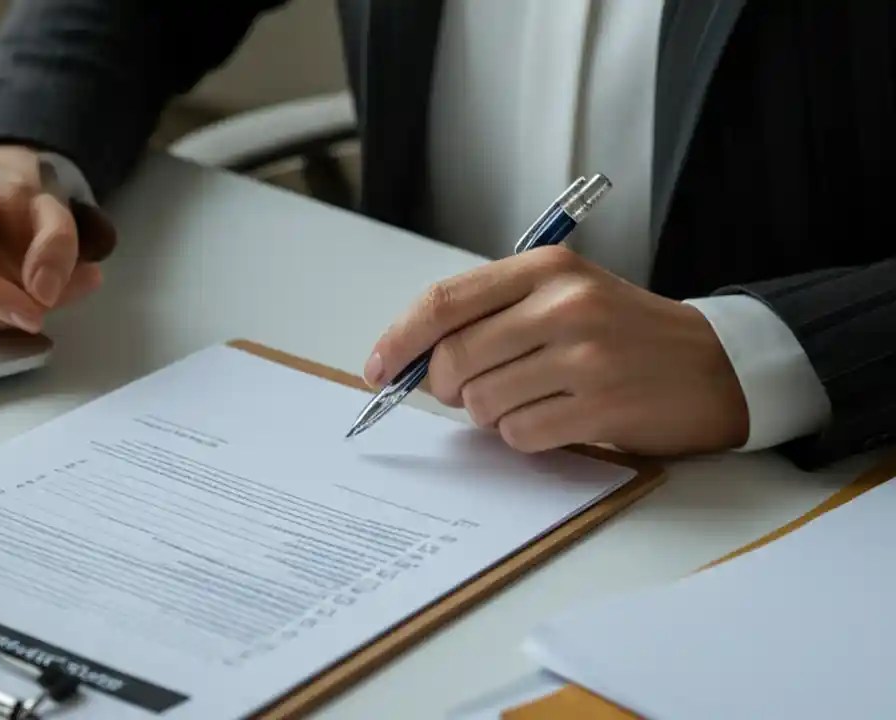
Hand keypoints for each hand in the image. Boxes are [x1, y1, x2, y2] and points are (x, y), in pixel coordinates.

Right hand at [0, 145, 114, 332]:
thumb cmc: (22, 184)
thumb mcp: (52, 198)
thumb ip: (56, 240)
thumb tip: (44, 295)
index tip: (35, 316)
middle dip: (2, 307)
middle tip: (54, 295)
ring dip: (4, 314)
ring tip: (46, 290)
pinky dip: (1, 313)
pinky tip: (26, 295)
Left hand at [364, 246, 748, 455]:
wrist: (713, 365)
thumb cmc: (621, 332)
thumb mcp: (561, 296)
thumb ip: (490, 314)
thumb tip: (408, 358)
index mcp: (546, 268)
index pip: (444, 302)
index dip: (399, 339)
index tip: (377, 368)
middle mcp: (564, 305)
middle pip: (454, 357)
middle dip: (443, 386)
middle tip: (463, 392)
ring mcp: (585, 356)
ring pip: (483, 401)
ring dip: (488, 413)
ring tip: (526, 400)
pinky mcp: (602, 405)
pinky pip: (520, 433)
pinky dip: (522, 435)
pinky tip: (554, 419)